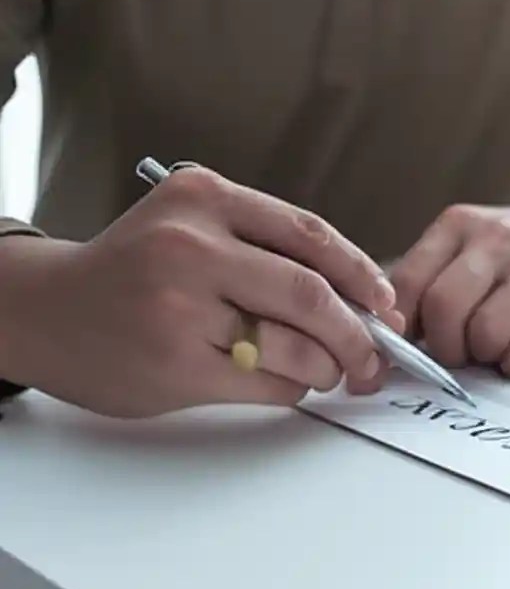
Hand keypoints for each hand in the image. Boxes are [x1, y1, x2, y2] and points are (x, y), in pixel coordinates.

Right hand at [0, 167, 403, 417]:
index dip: (362, 273)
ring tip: (327, 369)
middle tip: (373, 355)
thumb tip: (365, 297)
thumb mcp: (192, 226)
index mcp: (205, 199)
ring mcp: (181, 308)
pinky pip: (269, 384)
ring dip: (328, 366)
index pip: (311, 235)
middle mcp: (192, 247)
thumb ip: (266, 248)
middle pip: (313, 295)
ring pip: (297, 346)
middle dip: (358, 334)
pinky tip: (286, 382)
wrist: (45, 310)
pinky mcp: (176, 365)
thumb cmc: (135, 270)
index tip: (385, 301)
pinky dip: (293, 388)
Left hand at [386, 189, 509, 379]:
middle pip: (443, 311)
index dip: (395, 330)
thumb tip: (385, 333)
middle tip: (463, 353)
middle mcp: (497, 238)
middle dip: (447, 348)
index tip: (396, 356)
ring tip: (501, 346)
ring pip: (485, 335)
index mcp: (461, 224)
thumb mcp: (480, 243)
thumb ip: (435, 276)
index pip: (405, 282)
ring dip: (487, 357)